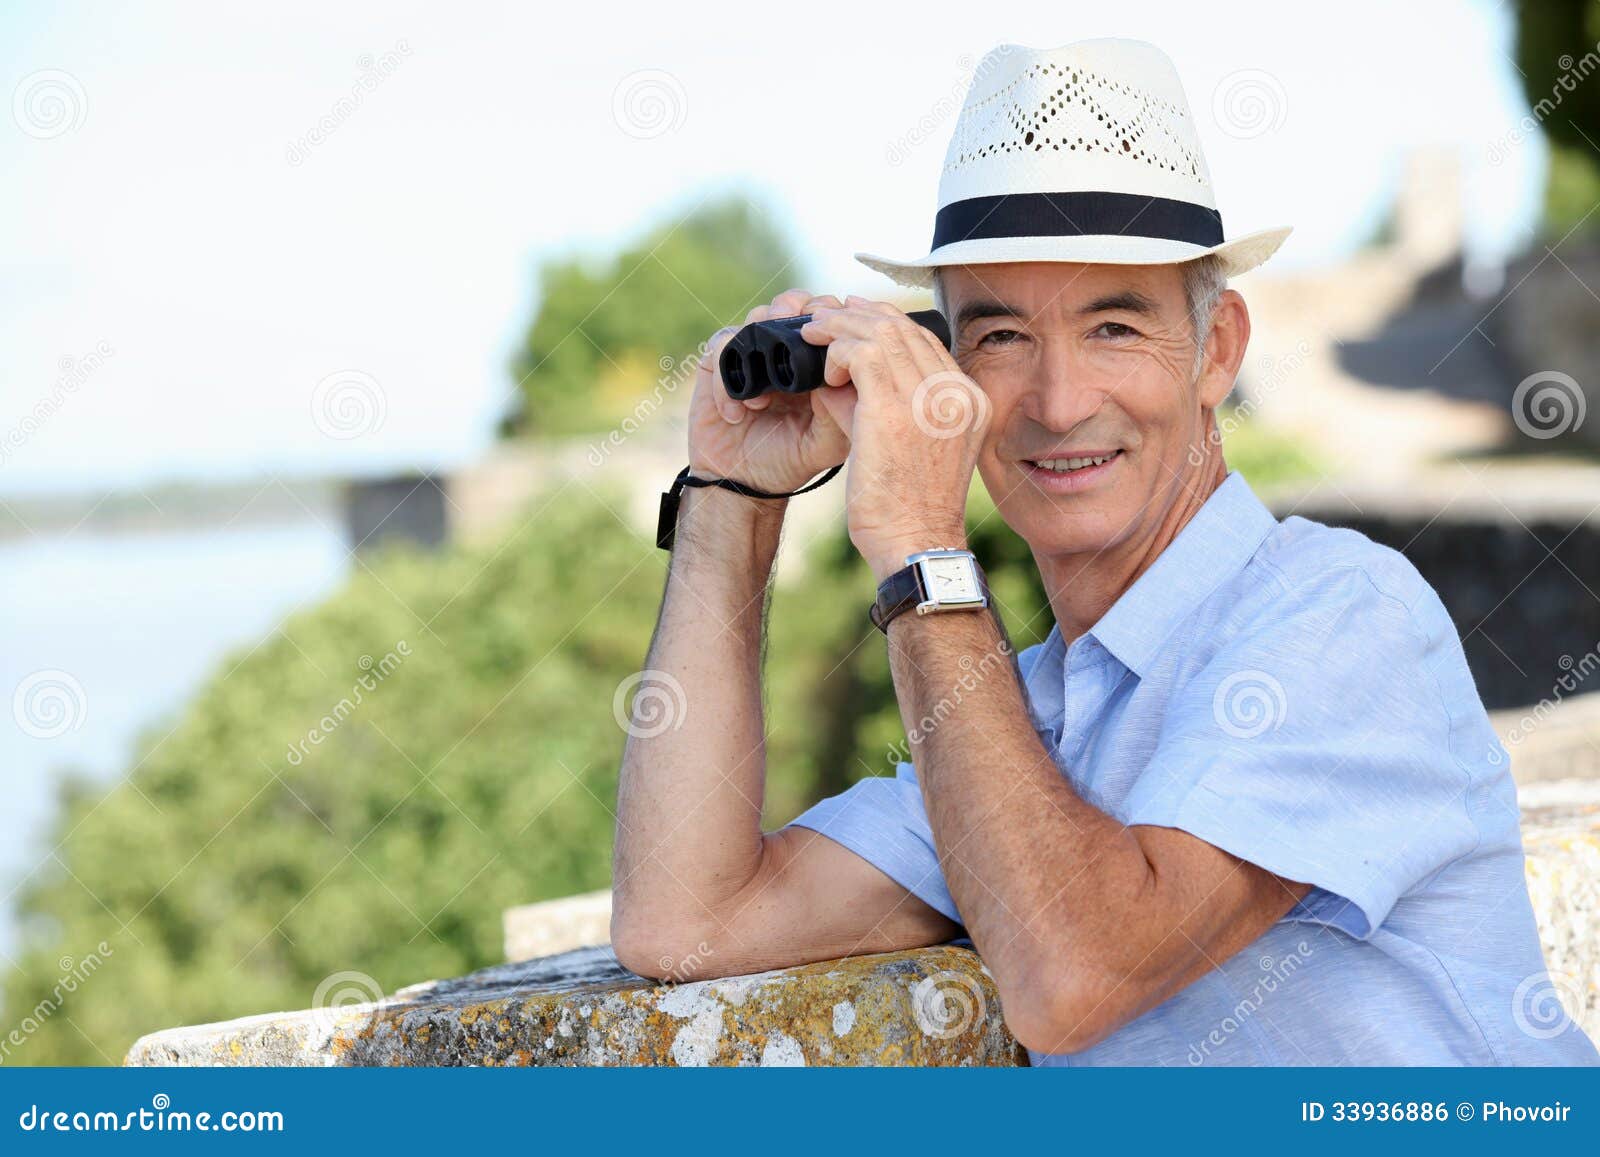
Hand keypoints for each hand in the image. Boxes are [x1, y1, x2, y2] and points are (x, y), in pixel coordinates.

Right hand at [687, 289, 851, 494]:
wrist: (742, 483)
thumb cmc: (788, 460)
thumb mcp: (829, 443)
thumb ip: (842, 410)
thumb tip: (846, 369)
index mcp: (815, 361)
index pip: (825, 316)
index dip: (829, 314)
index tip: (832, 335)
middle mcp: (782, 351)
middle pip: (790, 303)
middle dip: (795, 313)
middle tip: (800, 339)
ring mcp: (749, 355)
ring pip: (756, 317)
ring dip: (762, 343)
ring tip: (764, 395)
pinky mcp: (717, 367)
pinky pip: (721, 348)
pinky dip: (727, 379)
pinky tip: (737, 413)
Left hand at [801, 296, 989, 579]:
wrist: (916, 545)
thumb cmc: (907, 509)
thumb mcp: (908, 448)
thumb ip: (881, 405)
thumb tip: (838, 373)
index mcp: (969, 402)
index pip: (926, 341)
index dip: (885, 324)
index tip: (853, 321)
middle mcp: (956, 393)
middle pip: (904, 328)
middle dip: (858, 316)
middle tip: (824, 318)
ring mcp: (930, 398)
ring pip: (880, 332)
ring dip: (840, 328)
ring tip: (812, 335)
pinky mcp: (895, 408)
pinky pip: (859, 354)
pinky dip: (835, 352)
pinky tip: (821, 370)